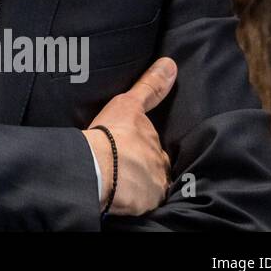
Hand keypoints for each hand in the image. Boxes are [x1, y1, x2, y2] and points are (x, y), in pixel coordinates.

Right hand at [84, 57, 177, 216]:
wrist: (100, 165)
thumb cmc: (112, 133)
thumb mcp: (129, 104)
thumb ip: (150, 87)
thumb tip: (170, 64)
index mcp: (156, 148)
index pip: (155, 152)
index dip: (146, 152)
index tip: (134, 152)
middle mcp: (161, 169)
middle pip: (155, 170)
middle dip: (145, 169)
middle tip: (125, 167)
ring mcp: (154, 188)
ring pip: (150, 188)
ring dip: (140, 186)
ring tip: (122, 184)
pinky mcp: (144, 206)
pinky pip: (141, 205)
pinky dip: (134, 202)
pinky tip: (121, 198)